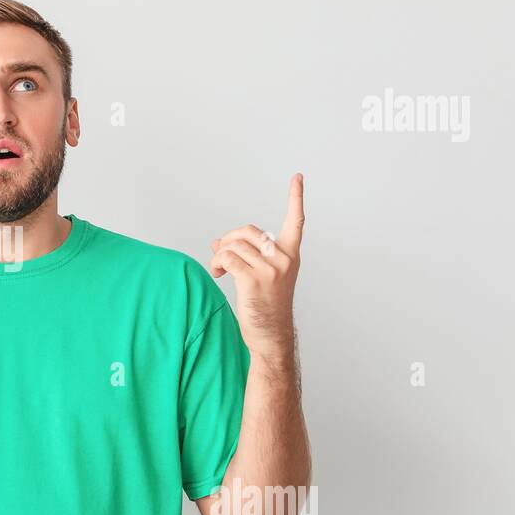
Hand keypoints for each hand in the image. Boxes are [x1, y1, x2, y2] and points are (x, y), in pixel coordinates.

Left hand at [208, 173, 304, 366]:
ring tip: (219, 268)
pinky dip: (218, 263)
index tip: (297, 177)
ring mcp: (270, 270)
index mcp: (290, 255)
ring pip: (234, 245)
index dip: (296, 198)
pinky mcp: (254, 280)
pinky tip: (218, 274)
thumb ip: (246, 255)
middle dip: (229, 239)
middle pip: (248, 231)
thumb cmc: (265, 306)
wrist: (270, 337)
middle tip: (221, 253)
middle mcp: (283, 259)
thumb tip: (217, 241)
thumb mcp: (261, 275)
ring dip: (219, 254)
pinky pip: (228, 258)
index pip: (296, 221)